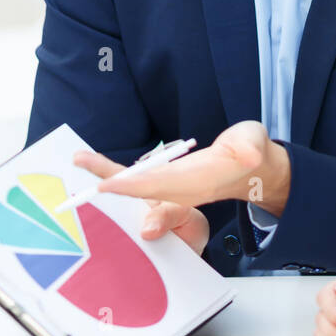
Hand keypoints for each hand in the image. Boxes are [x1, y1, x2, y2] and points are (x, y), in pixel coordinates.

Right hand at [70, 148, 209, 255]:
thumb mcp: (184, 217)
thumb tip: (146, 230)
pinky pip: (114, 256)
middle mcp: (128, 213)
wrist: (194, 251)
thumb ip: (167, 217)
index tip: (79, 159)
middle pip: (101, 203)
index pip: (119, 178)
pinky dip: (104, 261)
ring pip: (103, 230)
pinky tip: (89, 267)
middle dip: (80, 198)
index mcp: (141, 195)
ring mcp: (125, 233)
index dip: (99, 168)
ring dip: (89, 232)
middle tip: (60, 196)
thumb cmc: (186, 225)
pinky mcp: (127, 255)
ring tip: (69, 232)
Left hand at [73, 120, 288, 213]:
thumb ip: (250, 148)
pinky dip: (118, 175)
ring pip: (137, 188)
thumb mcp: (254, 144)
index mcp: (201, 182)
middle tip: (82, 162)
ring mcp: (175, 190)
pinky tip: (98, 169)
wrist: (252, 172)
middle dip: (112, 181)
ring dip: (109, 176)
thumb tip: (249, 154)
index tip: (109, 184)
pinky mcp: (169, 183)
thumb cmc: (251, 152)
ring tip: (81, 159)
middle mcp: (183, 191)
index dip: (136, 186)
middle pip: (142, 190)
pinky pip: (139, 182)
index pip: (164, 186)